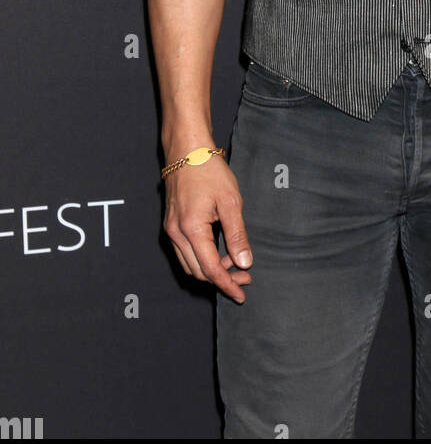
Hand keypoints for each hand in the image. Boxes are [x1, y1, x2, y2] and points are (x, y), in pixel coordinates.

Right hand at [163, 156, 252, 302]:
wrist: (186, 149)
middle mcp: (176, 233)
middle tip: (245, 277)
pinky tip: (219, 253)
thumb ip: (237, 235)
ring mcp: (171, 229)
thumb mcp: (231, 202)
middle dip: (222, 279)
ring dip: (211, 270)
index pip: (210, 269)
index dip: (227, 284)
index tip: (241, 294)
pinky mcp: (171, 224)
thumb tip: (244, 263)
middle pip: (198, 272)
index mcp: (191, 229)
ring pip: (190, 264)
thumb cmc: (209, 170)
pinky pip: (185, 252)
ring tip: (235, 266)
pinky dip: (201, 259)